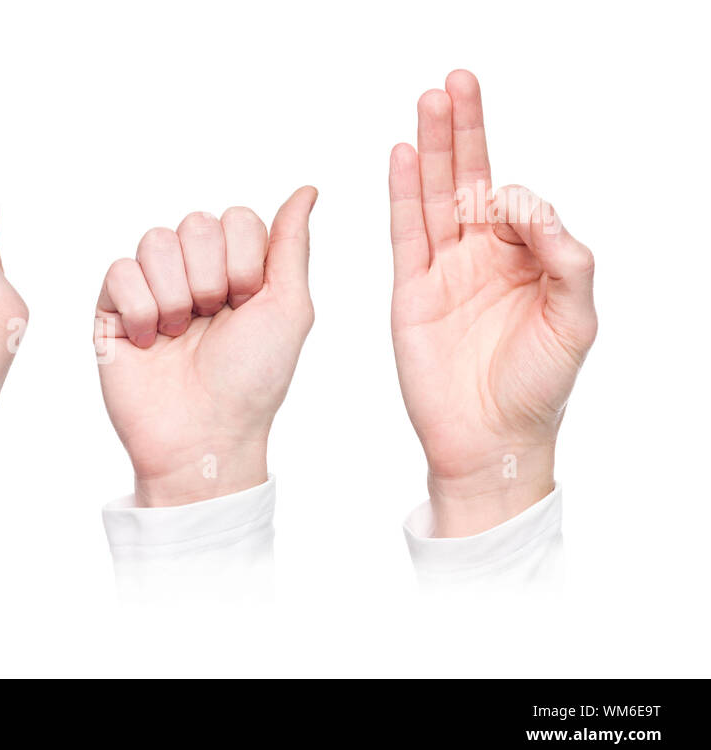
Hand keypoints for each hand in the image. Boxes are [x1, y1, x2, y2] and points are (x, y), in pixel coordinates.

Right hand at [95, 188, 317, 506]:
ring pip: (155, 241)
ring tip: (180, 334)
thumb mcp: (289, 309)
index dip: (243, 262)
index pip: (235, 218)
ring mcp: (150, 287)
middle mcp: (192, 271)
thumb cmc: (252, 381)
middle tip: (211, 321)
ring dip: (175, 295)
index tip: (246, 306)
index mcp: (236, 266)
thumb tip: (308, 188)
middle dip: (210, 278)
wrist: (204, 434)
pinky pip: (119, 271)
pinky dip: (141, 309)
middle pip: (195, 223)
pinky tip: (150, 341)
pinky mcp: (112, 309)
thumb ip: (292, 244)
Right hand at [388, 70, 596, 535]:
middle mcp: (482, 257)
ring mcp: (442, 271)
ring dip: (430, 148)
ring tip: (429, 101)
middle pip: (468, 178)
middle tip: (457, 81)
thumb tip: (531, 209)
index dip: (516, 194)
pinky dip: (401, 192)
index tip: (515, 214)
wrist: (490, 440)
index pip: (516, 201)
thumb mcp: (576, 321)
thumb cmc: (538, 388)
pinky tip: (401, 156)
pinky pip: (404, 233)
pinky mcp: (410, 291)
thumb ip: (567, 259)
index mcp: (526, 260)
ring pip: (433, 196)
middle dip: (464, 129)